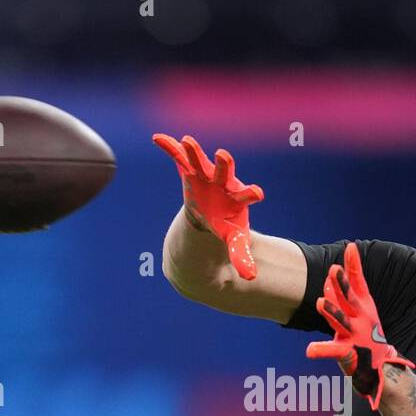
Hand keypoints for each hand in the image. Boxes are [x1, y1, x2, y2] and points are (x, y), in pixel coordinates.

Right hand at [152, 133, 264, 279]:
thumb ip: (242, 257)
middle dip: (223, 165)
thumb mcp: (233, 242)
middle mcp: (222, 184)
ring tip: (187, 141)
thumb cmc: (225, 226)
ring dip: (193, 152)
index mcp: (235, 200)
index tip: (257, 194)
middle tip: (223, 156)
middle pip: (223, 172)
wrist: (210, 216)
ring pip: (199, 162)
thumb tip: (251, 278)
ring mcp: (205, 176)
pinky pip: (178, 158)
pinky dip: (169, 148)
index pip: (244, 196)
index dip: (250, 194)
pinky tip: (157, 138)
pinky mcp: (189, 172)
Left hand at [305, 242, 414, 409]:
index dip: (354, 265)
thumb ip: (342, 294)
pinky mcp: (348, 352)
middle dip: (342, 284)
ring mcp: (355, 334)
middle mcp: (361, 318)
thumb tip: (329, 275)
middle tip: (333, 269)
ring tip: (320, 302)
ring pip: (341, 321)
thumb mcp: (360, 311)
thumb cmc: (366, 334)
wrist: (380, 364)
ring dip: (332, 312)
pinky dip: (321, 350)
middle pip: (349, 298)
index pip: (359, 282)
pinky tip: (310, 350)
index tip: (350, 247)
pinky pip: (333, 351)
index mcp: (364, 306)